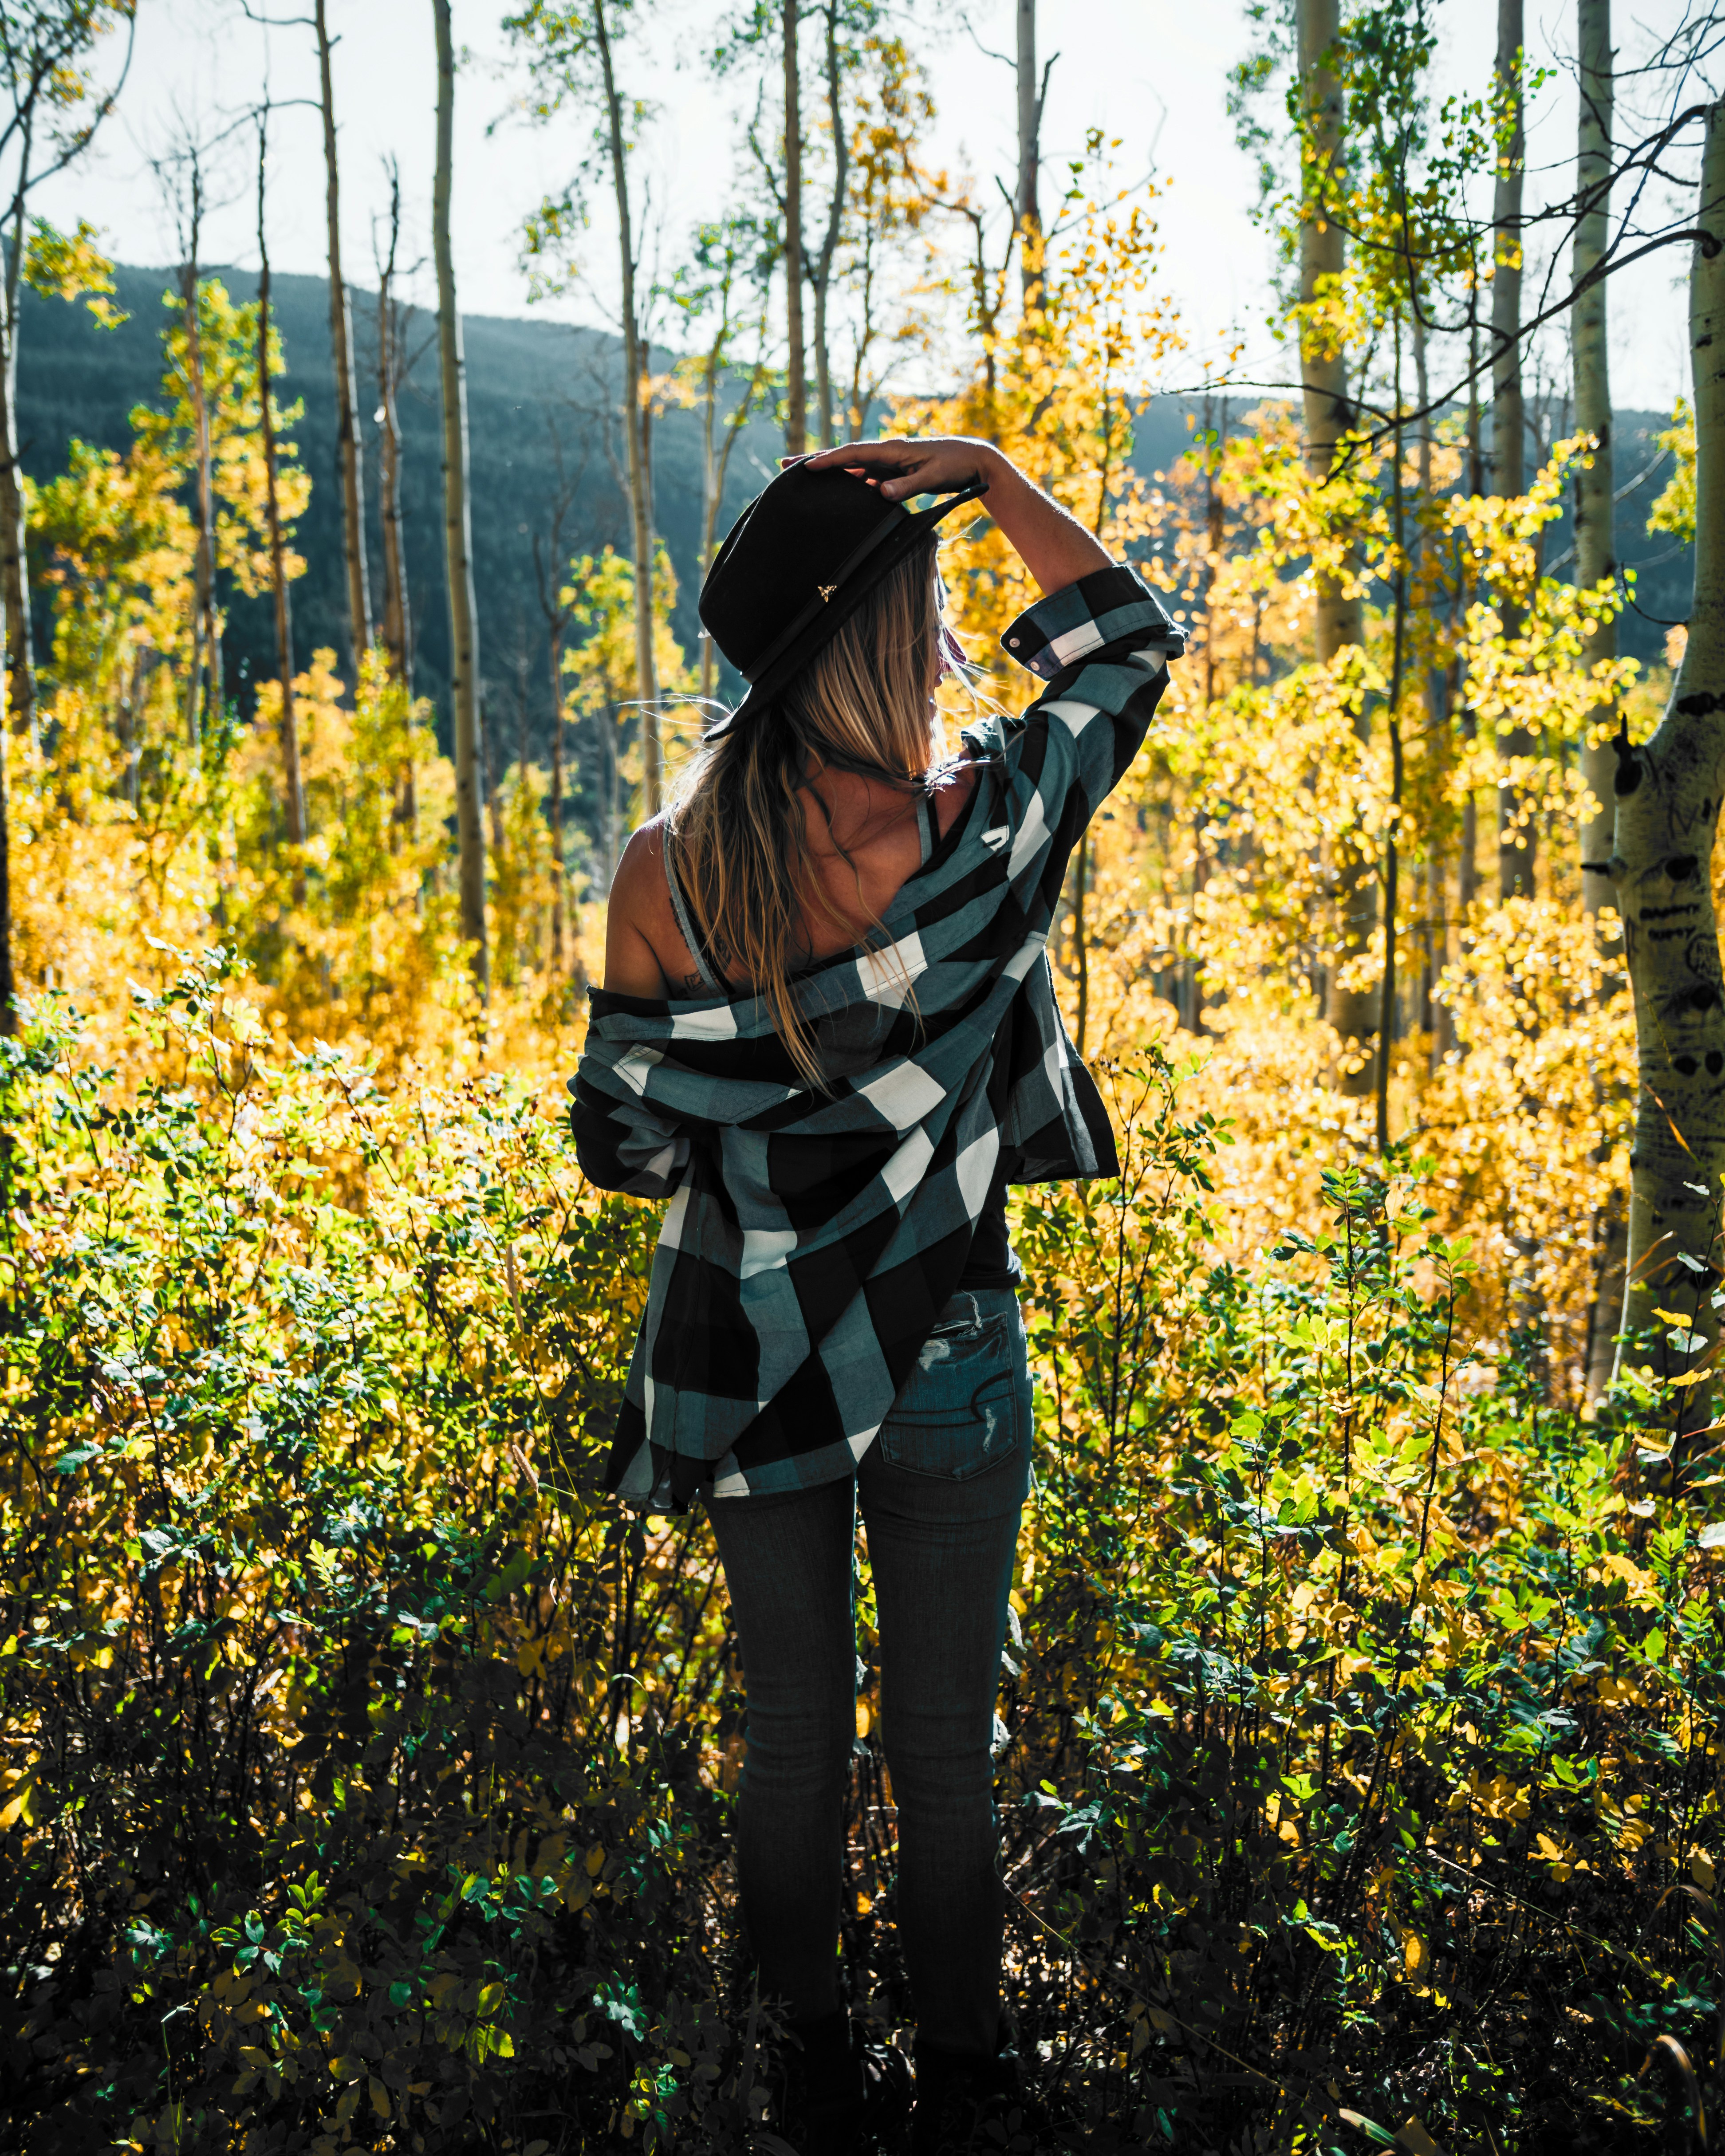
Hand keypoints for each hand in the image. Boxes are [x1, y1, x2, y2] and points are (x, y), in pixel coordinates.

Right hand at [803, 435, 999, 503]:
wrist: (974, 460)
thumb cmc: (955, 466)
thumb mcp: (933, 478)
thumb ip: (908, 486)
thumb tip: (880, 494)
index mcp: (893, 449)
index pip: (853, 453)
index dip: (829, 460)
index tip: (807, 466)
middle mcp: (887, 451)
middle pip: (844, 455)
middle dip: (816, 459)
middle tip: (785, 464)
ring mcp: (889, 461)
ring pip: (851, 465)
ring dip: (828, 469)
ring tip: (801, 475)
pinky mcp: (894, 470)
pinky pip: (863, 474)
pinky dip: (846, 479)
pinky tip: (835, 490)